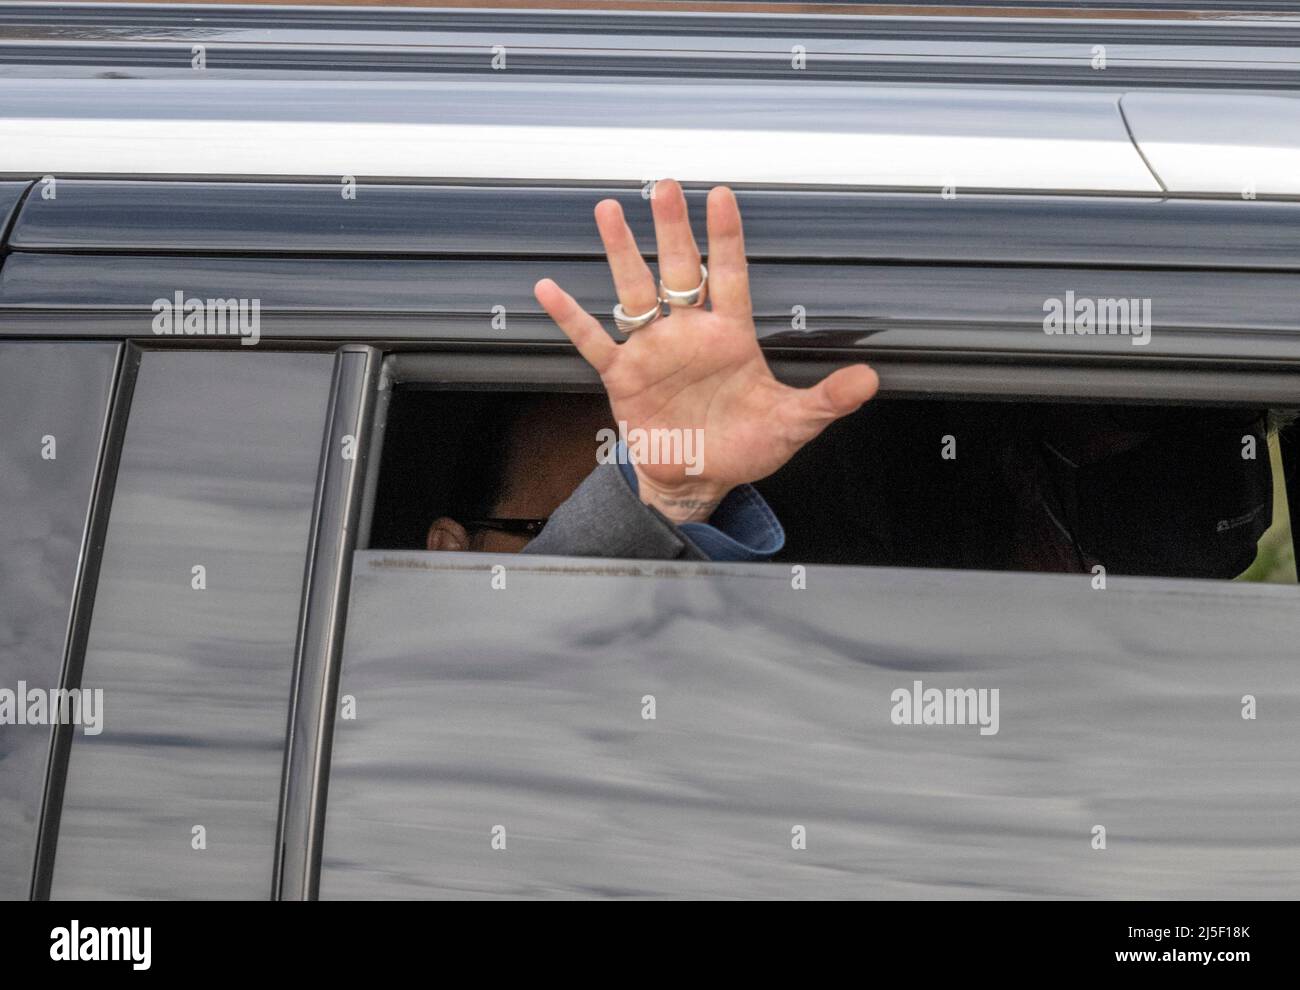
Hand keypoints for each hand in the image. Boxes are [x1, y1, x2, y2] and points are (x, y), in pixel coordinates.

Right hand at [534, 179, 878, 523]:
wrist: (699, 477)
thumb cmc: (745, 445)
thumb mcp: (792, 423)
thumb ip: (827, 399)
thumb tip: (871, 380)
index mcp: (731, 336)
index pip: (729, 275)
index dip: (725, 238)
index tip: (722, 197)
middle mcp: (689, 332)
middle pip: (678, 269)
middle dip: (671, 229)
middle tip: (665, 185)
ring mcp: (653, 350)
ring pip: (634, 290)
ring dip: (622, 253)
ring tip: (608, 211)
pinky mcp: (623, 375)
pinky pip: (592, 340)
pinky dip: (571, 317)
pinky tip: (549, 289)